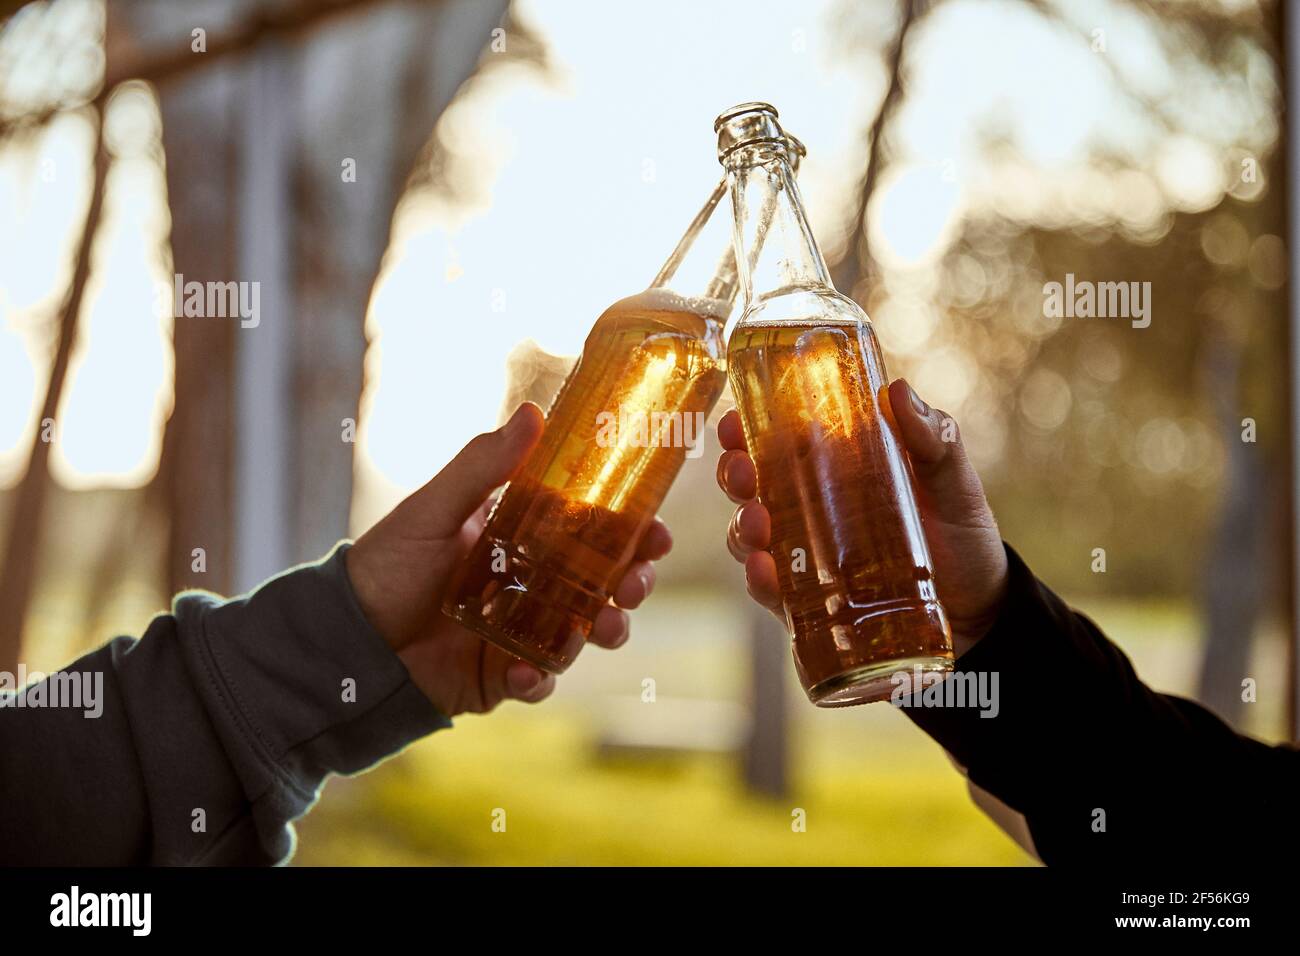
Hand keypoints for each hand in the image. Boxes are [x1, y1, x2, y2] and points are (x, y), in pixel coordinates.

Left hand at [346, 403, 671, 715]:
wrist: (348, 639)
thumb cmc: (387, 565)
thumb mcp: (436, 510)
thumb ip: (483, 467)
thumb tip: (533, 413)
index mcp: (523, 538)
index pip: (592, 530)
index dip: (632, 532)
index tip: (657, 530)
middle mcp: (531, 584)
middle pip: (602, 583)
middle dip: (631, 583)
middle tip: (636, 583)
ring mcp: (520, 630)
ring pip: (584, 632)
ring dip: (605, 631)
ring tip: (601, 629)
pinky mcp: (502, 675)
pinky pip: (538, 680)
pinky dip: (540, 678)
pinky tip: (526, 672)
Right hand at [716, 379, 1006, 656]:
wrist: (980, 608)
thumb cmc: (961, 532)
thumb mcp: (953, 480)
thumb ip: (934, 438)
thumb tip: (896, 390)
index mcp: (835, 468)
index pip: (777, 441)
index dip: (746, 428)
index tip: (734, 421)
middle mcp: (810, 509)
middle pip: (751, 486)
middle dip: (734, 475)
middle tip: (743, 472)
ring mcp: (806, 556)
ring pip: (752, 537)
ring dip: (742, 527)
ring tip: (757, 524)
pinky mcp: (812, 602)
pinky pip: (774, 592)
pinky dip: (760, 581)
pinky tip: (764, 573)